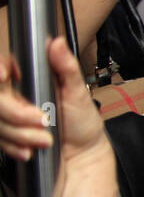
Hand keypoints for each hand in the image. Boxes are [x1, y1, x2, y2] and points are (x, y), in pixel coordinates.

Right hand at [0, 38, 107, 163]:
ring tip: (46, 138)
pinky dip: (16, 146)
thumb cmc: (82, 121)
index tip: (4, 76)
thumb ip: (67, 68)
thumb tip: (57, 43)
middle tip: (44, 120)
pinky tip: (32, 149)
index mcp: (30, 79)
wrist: (82, 153)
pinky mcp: (7, 136)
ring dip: (22, 134)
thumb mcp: (78, 92)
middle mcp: (15, 95)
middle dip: (18, 113)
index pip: (1, 68)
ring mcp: (9, 116)